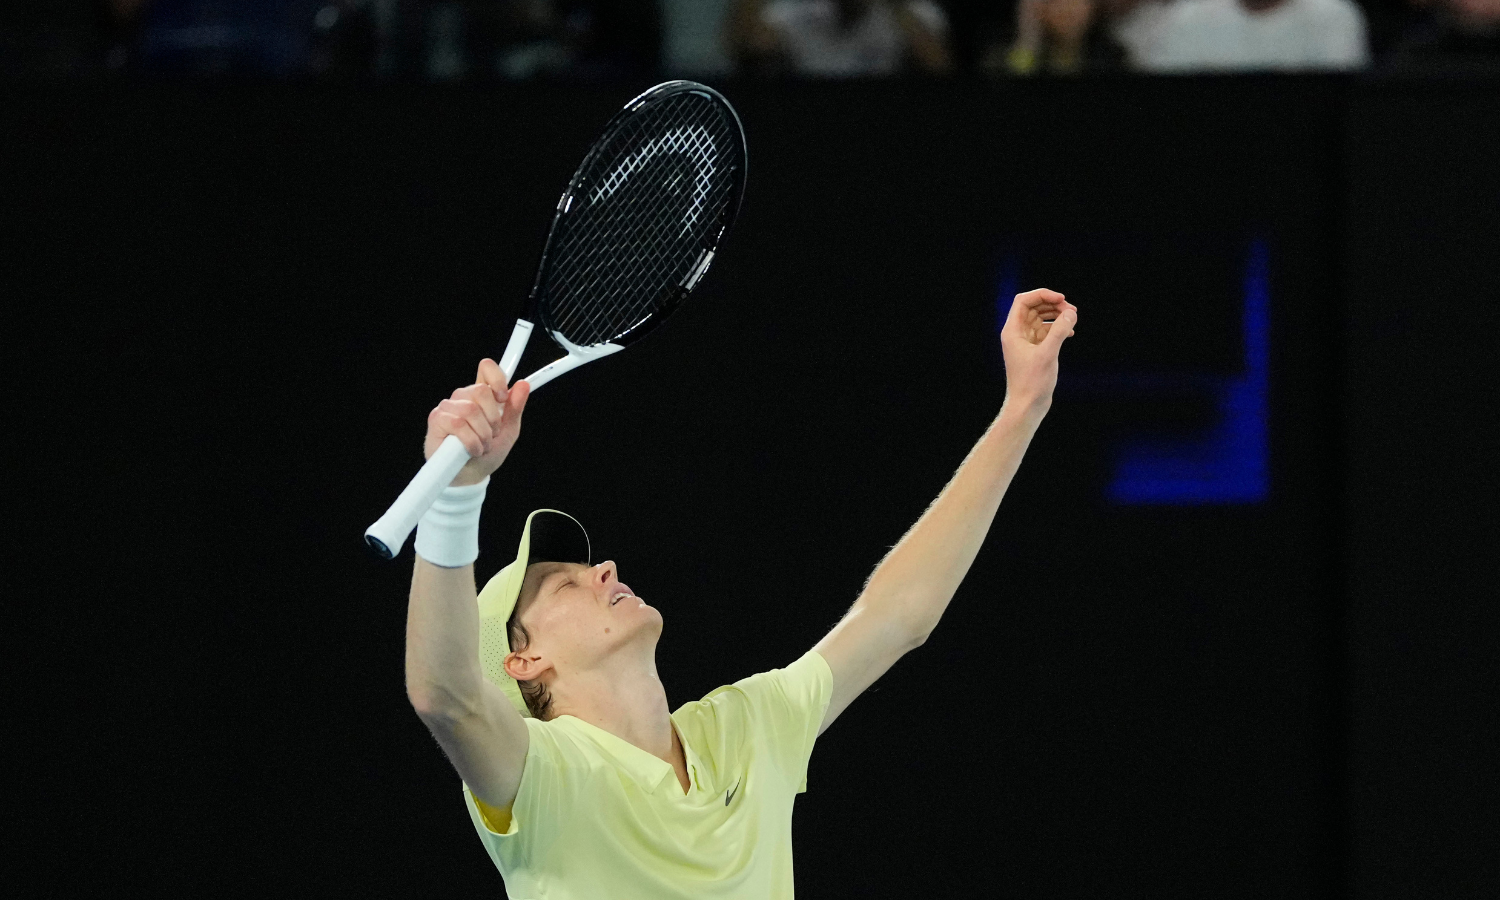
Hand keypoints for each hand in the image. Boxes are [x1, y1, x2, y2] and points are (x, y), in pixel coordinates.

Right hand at [424, 358, 530, 485]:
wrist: (470, 476)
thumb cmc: (487, 453)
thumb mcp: (508, 431)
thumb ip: (515, 408)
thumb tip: (523, 385)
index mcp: (482, 396)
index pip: (486, 369)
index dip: (497, 377)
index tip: (503, 397)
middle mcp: (464, 397)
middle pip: (482, 391)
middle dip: (493, 419)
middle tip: (492, 435)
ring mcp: (448, 407)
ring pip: (470, 409)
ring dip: (482, 434)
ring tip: (481, 446)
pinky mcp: (437, 419)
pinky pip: (458, 423)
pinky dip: (470, 441)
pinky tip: (471, 449)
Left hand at [1000, 288, 1076, 414]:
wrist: (1027, 405)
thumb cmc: (1032, 383)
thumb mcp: (1048, 354)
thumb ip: (1059, 331)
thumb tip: (1070, 313)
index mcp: (1013, 331)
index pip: (1023, 301)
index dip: (1042, 295)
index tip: (1062, 299)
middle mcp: (1017, 334)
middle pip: (1034, 307)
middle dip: (1052, 304)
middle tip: (1072, 311)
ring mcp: (1026, 342)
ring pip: (1041, 319)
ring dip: (1056, 315)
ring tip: (1073, 319)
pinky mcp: (1035, 351)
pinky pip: (1046, 332)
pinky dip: (1057, 328)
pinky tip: (1070, 333)